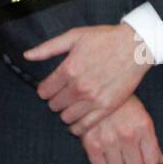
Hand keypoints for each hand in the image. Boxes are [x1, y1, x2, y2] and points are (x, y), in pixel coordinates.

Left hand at [24, 22, 152, 135]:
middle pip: (54, 105)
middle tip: (60, 96)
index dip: (43, 90)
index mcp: (69, 69)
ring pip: (67, 117)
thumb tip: (27, 55)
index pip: (44, 90)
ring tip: (70, 106)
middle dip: (54, 101)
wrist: (134, 46)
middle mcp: (79, 86)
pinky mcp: (107, 108)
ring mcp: (93, 99)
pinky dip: (77, 127)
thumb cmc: (104, 38)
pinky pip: (85, 126)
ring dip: (65, 113)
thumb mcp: (74, 36)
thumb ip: (48, 48)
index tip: (48, 89)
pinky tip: (76, 122)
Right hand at [81, 95, 162, 163]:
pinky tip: (103, 156)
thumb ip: (151, 140)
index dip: (146, 160)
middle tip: (127, 159)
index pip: (152, 162)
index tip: (141, 154)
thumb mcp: (141, 116)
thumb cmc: (121, 103)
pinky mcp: (91, 143)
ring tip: (114, 158)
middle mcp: (128, 135)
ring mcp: (109, 140)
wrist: (94, 88)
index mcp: (143, 127)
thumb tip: (159, 161)